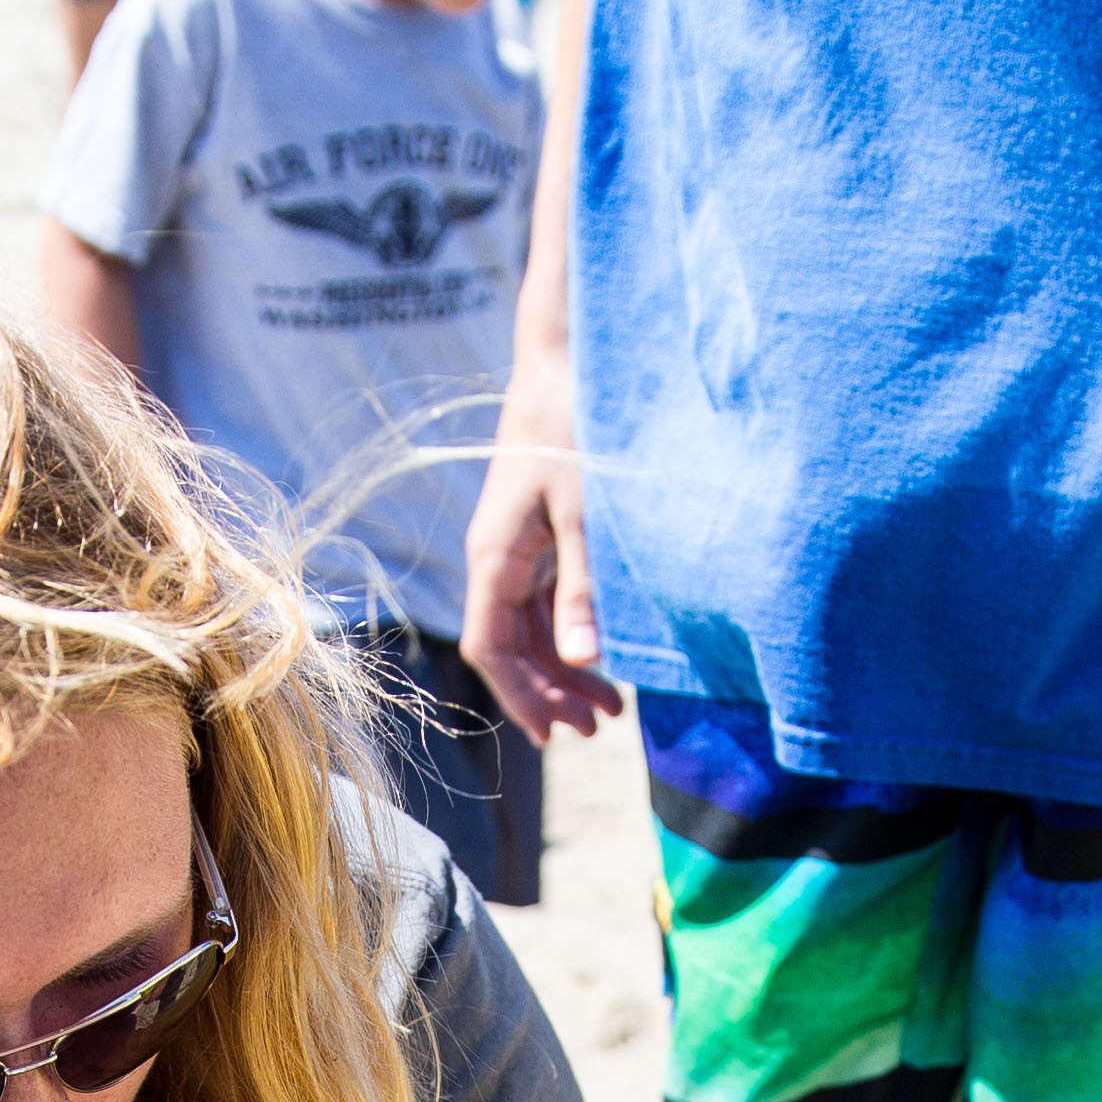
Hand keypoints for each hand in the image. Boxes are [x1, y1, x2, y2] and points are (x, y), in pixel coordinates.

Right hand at [460, 357, 621, 743]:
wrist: (565, 366)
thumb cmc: (571, 431)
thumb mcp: (583, 515)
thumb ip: (584, 590)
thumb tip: (584, 661)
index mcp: (493, 557)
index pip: (490, 648)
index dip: (518, 697)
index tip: (552, 735)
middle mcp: (497, 560)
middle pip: (512, 649)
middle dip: (550, 693)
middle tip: (598, 730)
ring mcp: (518, 551)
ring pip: (532, 631)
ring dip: (566, 670)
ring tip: (610, 708)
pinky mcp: (540, 540)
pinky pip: (548, 605)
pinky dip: (573, 636)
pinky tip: (603, 658)